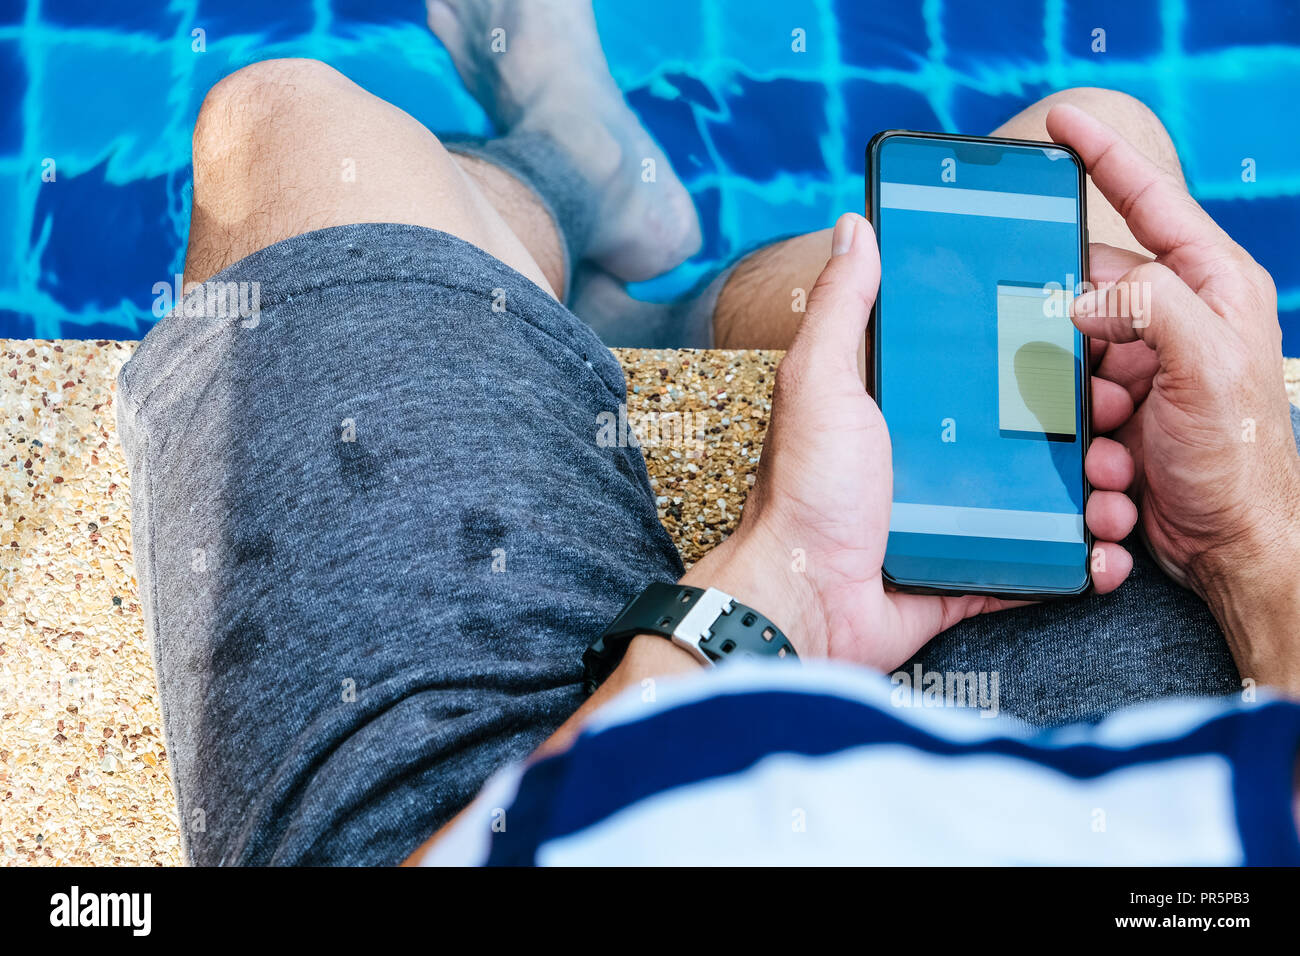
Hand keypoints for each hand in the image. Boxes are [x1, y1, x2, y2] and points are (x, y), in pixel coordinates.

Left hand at [700, 212, 1137, 670]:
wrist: (804, 603)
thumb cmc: (808, 491)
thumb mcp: (822, 385)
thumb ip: (842, 309)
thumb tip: (854, 227)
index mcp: (902, 408)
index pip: (982, 367)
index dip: (1035, 352)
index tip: (1087, 340)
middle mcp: (931, 457)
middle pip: (1026, 429)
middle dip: (1083, 425)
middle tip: (1119, 419)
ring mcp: (954, 516)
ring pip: (1045, 496)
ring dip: (1093, 492)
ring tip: (1119, 486)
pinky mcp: (969, 571)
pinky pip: (1037, 562)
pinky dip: (1077, 560)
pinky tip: (1108, 552)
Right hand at [1047, 104, 1299, 682]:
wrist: (1230, 543)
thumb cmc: (1237, 460)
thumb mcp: (1207, 366)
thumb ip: (1150, 308)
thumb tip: (1081, 298)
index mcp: (1211, 286)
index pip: (1151, 203)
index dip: (1104, 158)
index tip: (1062, 123)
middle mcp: (1177, 318)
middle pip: (1090, 286)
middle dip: (1068, 329)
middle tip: (1083, 371)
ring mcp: (1146, 364)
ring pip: (1069, 347)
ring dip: (1074, 395)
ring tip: (1114, 433)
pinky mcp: (1121, 408)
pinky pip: (1069, 396)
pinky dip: (1077, 429)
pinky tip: (1110, 463)